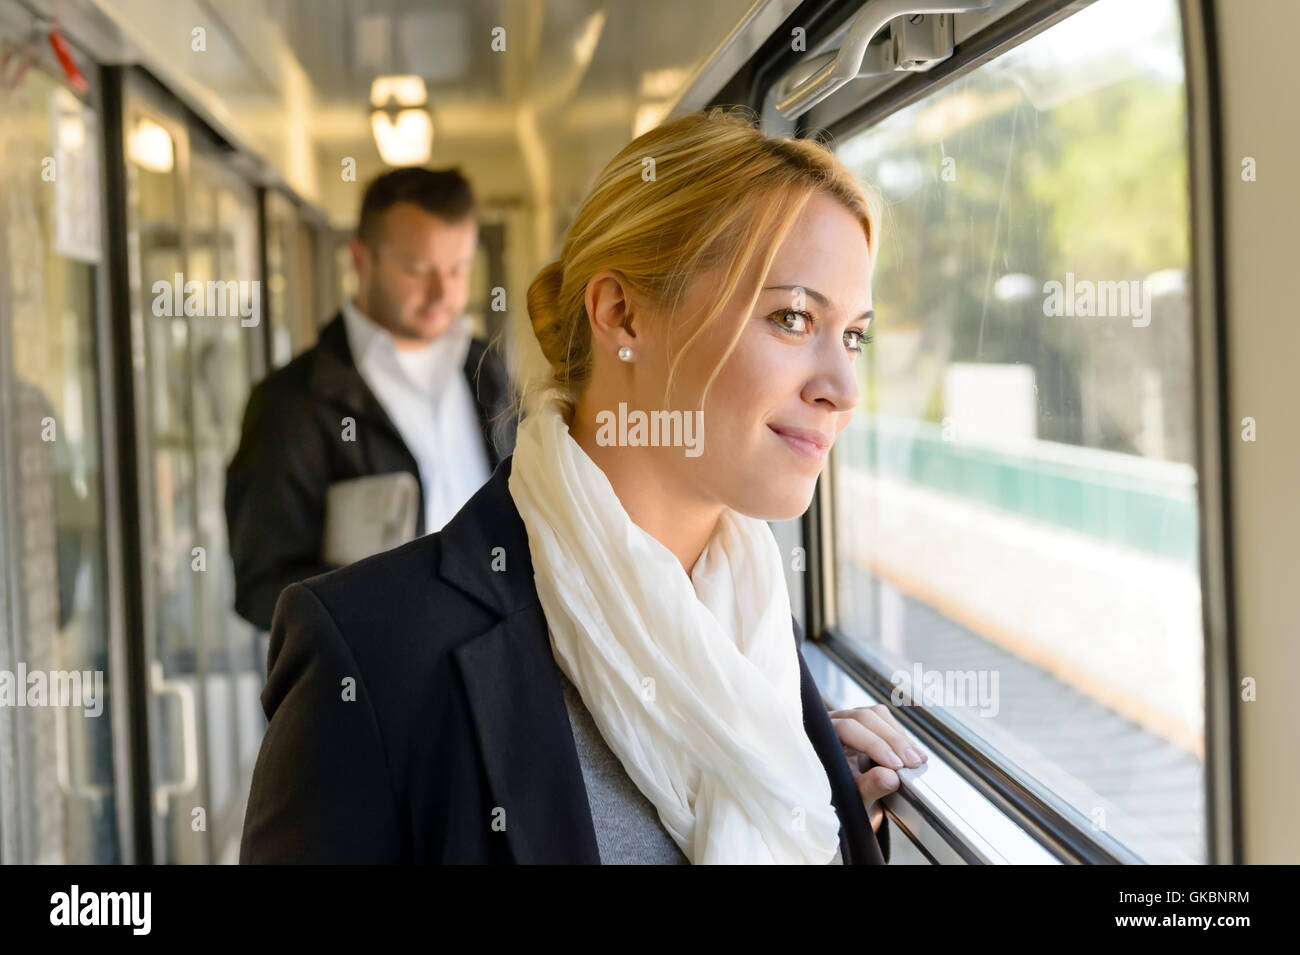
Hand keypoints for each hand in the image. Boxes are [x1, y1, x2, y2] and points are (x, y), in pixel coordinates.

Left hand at [830, 704, 927, 830]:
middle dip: (892, 740)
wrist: (842, 795)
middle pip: (864, 718)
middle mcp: (833, 722)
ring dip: (900, 737)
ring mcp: (849, 718)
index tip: (896, 766)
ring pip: (877, 715)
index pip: (848, 728)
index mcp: (821, 736)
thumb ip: (869, 786)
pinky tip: (914, 753)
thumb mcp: (853, 796)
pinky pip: (885, 720)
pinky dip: (902, 736)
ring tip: (917, 760)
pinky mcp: (865, 721)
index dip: (874, 745)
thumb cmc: (841, 795)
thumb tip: (890, 778)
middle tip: (912, 763)